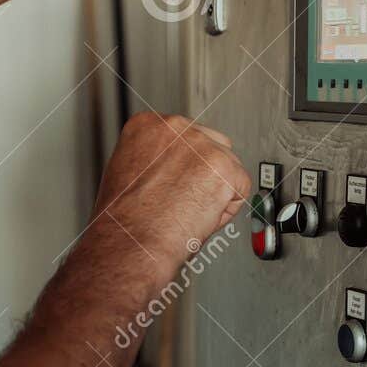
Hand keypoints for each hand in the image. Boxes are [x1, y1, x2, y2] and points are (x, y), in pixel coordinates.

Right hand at [91, 113, 250, 281]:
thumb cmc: (125, 218)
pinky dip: (226, 210)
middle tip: (184, 200)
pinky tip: (200, 216)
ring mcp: (201, 145)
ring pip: (228, 166)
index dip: (183, 165)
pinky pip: (240, 188)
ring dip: (216, 191)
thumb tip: (171, 164)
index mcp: (147, 124)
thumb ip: (153, 158)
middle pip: (211, 144)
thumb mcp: (127, 171)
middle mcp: (174, 127)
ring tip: (188, 210)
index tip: (174, 182)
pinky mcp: (223, 167)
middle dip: (204, 173)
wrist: (133, 241)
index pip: (184, 136)